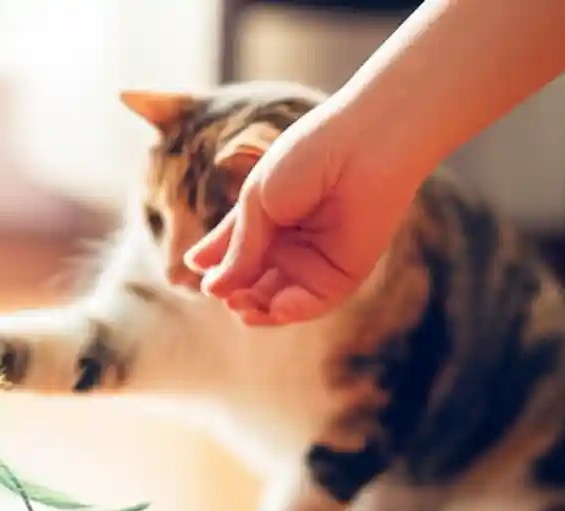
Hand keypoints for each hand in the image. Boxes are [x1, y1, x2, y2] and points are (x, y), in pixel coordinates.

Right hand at [185, 102, 422, 324]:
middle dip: (237, 295)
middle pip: (255, 284)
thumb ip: (239, 248)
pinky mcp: (345, 272)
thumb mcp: (257, 202)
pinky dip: (294, 310)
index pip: (235, 255)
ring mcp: (317, 260)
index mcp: (266, 219)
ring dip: (260, 311)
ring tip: (242, 308)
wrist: (366, 144)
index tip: (198, 271)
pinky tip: (278, 306)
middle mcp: (290, 243)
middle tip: (223, 297)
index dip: (217, 268)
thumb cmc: (307, 158)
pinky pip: (315, 302)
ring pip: (281, 300)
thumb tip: (209, 289)